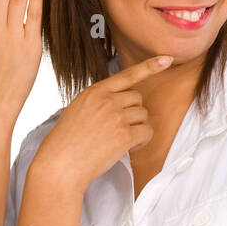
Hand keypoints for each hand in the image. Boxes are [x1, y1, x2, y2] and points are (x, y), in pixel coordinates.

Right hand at [32, 54, 172, 191]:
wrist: (60, 165)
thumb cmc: (65, 143)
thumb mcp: (77, 111)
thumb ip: (98, 103)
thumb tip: (120, 105)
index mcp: (93, 92)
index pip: (126, 75)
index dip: (149, 67)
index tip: (166, 60)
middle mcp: (106, 100)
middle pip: (137, 98)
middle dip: (133, 114)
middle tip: (120, 130)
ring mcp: (116, 116)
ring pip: (143, 115)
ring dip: (137, 128)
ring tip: (119, 141)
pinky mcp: (124, 135)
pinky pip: (147, 132)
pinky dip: (141, 141)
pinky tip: (127, 148)